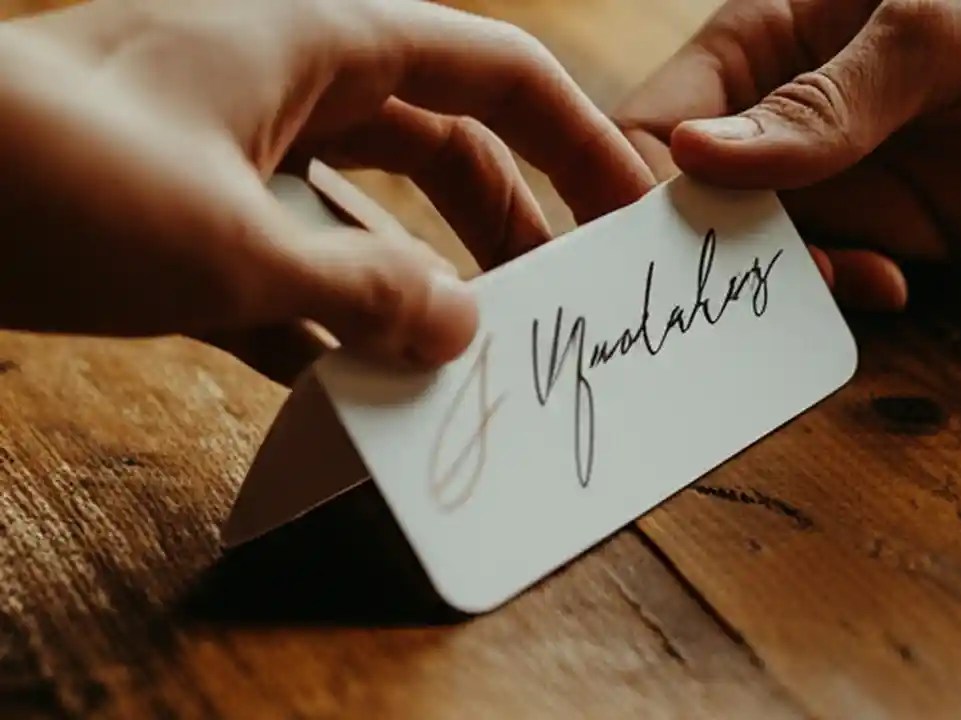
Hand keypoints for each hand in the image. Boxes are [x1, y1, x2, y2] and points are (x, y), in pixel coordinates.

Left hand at [0, 0, 653, 383]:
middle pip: (440, 147)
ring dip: (411, 286)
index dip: (579, 138)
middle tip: (554, 306)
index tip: (630, 210)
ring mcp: (232, 146)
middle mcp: (287, 82)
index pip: (496, 74)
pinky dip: (326, 317)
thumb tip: (461, 330)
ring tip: (460, 364)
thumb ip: (366, 292)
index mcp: (323, 44)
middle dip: (505, 226)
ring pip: (362, 213)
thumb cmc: (50, 174)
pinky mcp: (181, 209)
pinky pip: (287, 260)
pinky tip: (351, 385)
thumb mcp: (235, 248)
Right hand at [615, 0, 960, 310]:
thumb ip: (822, 101)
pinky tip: (888, 286)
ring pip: (757, 252)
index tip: (662, 253)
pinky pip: (831, 277)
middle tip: (732, 304)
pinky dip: (839, 297)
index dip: (638, 193)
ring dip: (772, 289)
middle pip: (691, 204)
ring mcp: (831, 176)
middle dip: (702, 257)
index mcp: (758, 44)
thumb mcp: (931, 29)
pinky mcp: (886, 224)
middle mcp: (777, 118)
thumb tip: (698, 156)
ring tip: (823, 293)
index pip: (656, 127)